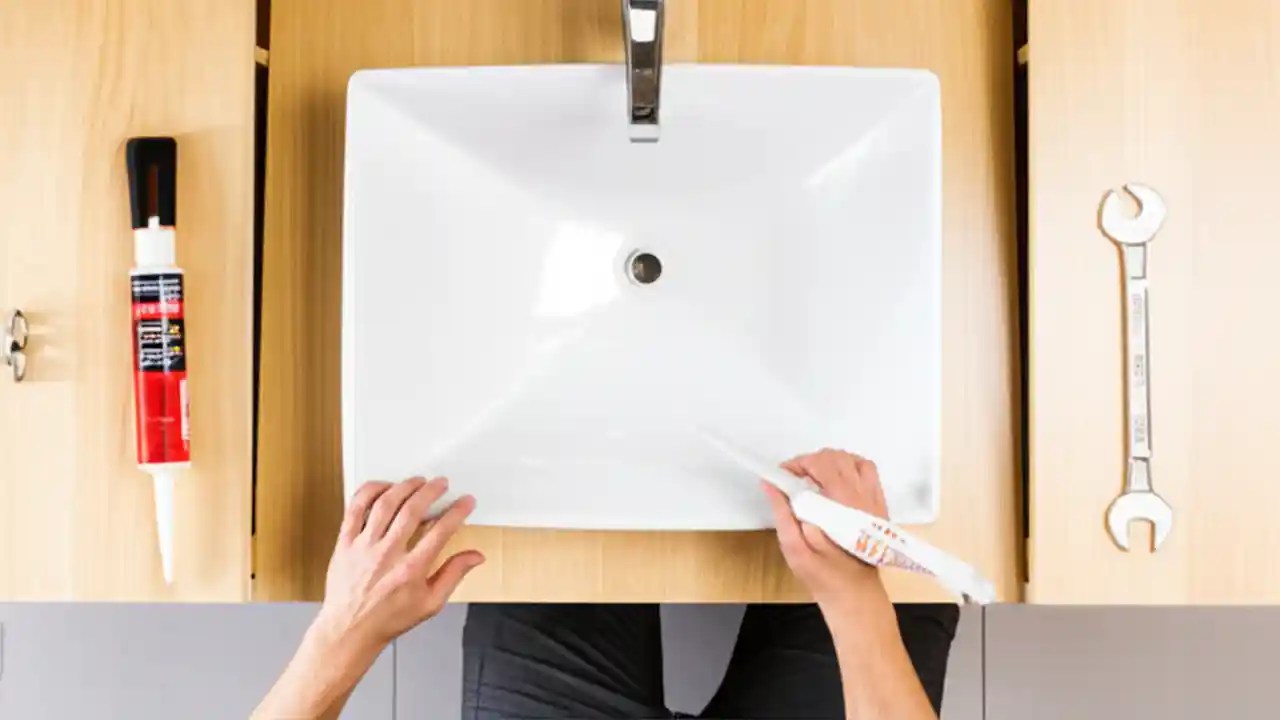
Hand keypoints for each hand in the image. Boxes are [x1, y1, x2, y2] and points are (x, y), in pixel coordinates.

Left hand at [314, 477, 483, 654]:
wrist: (349, 631)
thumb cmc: (388, 619)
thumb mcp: (430, 604)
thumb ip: (454, 575)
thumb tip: (476, 556)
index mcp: (411, 571)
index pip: (440, 531)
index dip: (457, 511)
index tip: (465, 502)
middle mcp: (387, 555)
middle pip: (412, 510)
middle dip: (431, 491)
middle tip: (441, 484)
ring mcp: (364, 547)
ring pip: (385, 505)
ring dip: (404, 487)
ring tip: (417, 482)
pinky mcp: (345, 544)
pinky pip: (355, 509)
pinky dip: (370, 492)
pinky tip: (383, 487)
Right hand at [763, 448, 887, 608]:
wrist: (855, 593)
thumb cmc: (823, 575)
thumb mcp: (793, 548)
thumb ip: (782, 513)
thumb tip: (770, 484)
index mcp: (840, 507)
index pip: (820, 465)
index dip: (797, 464)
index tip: (782, 476)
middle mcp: (861, 498)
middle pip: (836, 457)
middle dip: (810, 461)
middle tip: (794, 478)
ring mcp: (873, 500)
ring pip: (852, 460)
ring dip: (830, 461)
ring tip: (814, 477)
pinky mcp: (879, 505)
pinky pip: (867, 471)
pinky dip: (850, 467)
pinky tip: (836, 481)